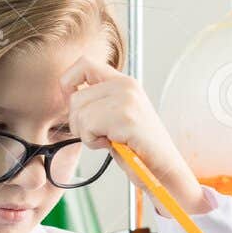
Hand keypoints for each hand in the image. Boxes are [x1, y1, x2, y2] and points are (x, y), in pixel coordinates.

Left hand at [60, 54, 214, 215]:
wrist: (163, 168)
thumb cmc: (137, 148)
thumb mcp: (115, 116)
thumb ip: (96, 100)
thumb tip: (67, 93)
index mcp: (123, 81)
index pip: (83, 64)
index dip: (68, 84)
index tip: (77, 107)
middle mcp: (126, 85)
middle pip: (75, 97)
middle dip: (78, 122)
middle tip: (99, 134)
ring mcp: (127, 99)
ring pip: (79, 113)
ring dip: (88, 135)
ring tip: (109, 139)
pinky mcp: (125, 117)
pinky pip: (88, 127)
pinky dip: (94, 142)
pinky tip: (113, 144)